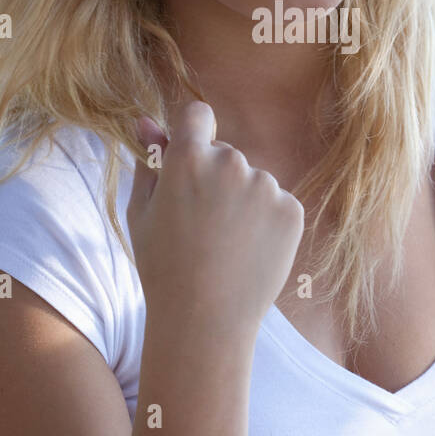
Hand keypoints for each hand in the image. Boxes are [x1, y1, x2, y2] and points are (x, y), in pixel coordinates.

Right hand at [126, 101, 304, 337]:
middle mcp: (231, 163)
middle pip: (225, 154)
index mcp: (188, 157)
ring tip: (225, 246)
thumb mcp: (142, 212)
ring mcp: (266, 186)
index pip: (197, 114)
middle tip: (201, 226)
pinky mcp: (292, 210)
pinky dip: (266, 223)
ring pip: (253, 181)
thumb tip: (147, 121)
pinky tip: (248, 252)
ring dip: (242, 202)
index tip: (190, 157)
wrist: (204, 321)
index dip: (192, 133)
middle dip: (215, 178)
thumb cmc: (163, 267)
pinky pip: (277, 204)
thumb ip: (149, 160)